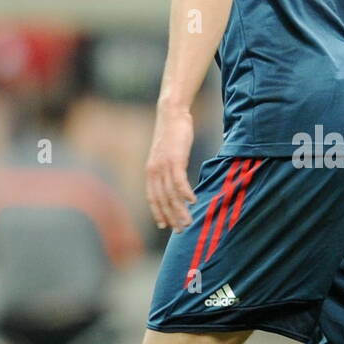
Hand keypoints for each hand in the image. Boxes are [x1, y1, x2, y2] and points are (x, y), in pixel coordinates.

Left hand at [145, 108, 195, 231]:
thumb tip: (174, 180)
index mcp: (150, 172)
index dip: (158, 213)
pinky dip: (186, 193)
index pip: (152, 198)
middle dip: (171, 217)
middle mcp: (154, 171)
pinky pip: (179, 181)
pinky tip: (193, 201)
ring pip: (171, 194)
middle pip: (162, 200)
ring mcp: (164, 166)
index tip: (164, 225)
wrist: (171, 113)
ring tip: (188, 221)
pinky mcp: (175, 159)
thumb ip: (167, 168)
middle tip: (180, 229)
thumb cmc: (171, 134)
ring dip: (180, 210)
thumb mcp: (166, 154)